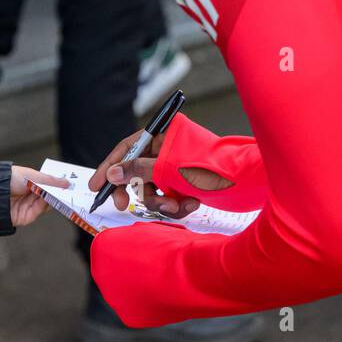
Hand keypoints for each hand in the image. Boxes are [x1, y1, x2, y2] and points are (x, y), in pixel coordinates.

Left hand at [9, 166, 69, 226]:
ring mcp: (28, 206)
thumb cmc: (10, 179)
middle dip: (59, 192)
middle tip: (72, 189)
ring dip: (55, 198)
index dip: (57, 184)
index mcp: (29, 183)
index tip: (70, 183)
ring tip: (64, 193)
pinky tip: (53, 198)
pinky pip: (41, 211)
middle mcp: (29, 195)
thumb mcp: (33, 176)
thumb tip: (67, 183)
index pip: (47, 185)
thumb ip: (51, 181)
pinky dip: (47, 205)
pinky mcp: (27, 217)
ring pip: (47, 204)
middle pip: (49, 195)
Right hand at [86, 129, 231, 216]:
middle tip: (123, 206)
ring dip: (161, 202)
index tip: (95, 186)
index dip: (109, 166)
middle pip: (137, 171)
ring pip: (154, 189)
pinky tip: (192, 204)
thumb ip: (137, 170)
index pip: (127, 147)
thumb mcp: (167, 167)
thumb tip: (112, 174)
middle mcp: (168, 150)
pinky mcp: (188, 185)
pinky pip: (171, 198)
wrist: (246, 181)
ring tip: (176, 205)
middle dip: (136, 191)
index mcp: (162, 135)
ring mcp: (178, 169)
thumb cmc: (209, 166)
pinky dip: (177, 204)